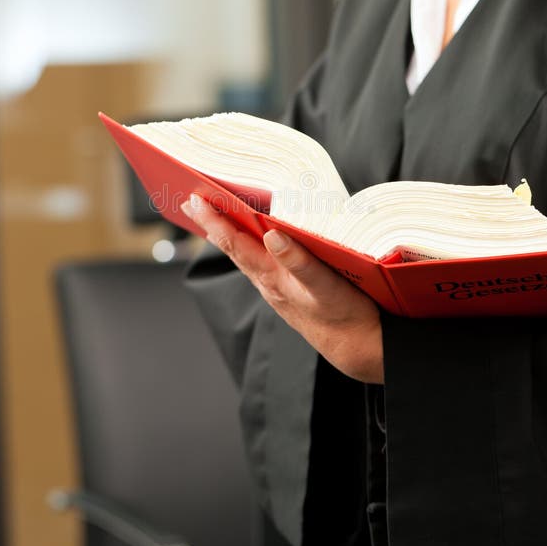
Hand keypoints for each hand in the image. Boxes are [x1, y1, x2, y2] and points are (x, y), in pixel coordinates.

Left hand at [181, 195, 383, 383]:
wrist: (357, 347)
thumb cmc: (344, 314)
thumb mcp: (324, 286)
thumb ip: (299, 262)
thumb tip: (272, 234)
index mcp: (273, 277)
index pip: (235, 243)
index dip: (214, 220)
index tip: (196, 198)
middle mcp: (268, 282)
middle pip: (232, 248)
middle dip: (210, 224)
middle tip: (189, 200)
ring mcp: (276, 288)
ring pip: (244, 256)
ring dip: (226, 235)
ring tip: (211, 218)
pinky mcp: (287, 292)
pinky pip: (258, 264)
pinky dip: (247, 248)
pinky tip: (249, 243)